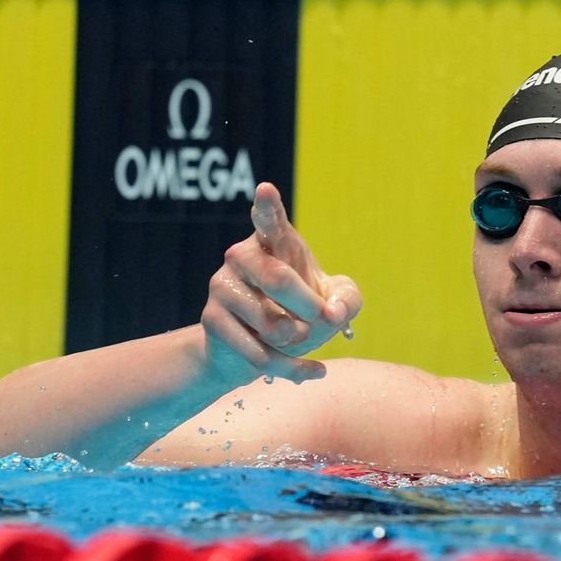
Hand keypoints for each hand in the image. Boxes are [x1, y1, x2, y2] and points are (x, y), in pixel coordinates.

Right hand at [200, 182, 361, 384]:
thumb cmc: (302, 313)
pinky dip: (293, 368)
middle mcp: (242, 257)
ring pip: (271, 323)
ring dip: (298, 340)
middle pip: (278, 279)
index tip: (266, 189)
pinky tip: (311, 370)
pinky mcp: (213, 320)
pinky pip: (260, 352)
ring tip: (300, 337)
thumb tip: (333, 313)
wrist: (256, 351)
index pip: (269, 220)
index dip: (268, 206)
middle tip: (322, 318)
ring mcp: (222, 287)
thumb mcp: (336, 303)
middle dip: (309, 307)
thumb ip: (347, 301)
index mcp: (274, 242)